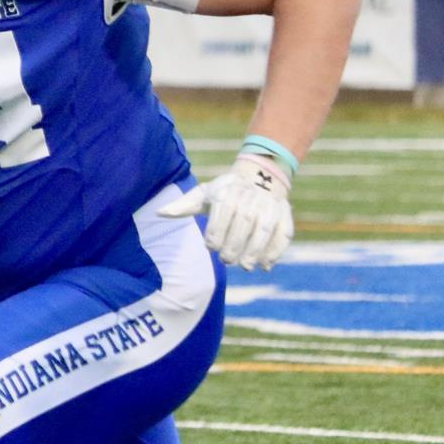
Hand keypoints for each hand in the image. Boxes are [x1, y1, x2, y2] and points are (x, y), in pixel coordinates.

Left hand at [158, 153, 293, 269]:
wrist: (261, 177)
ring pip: (264, 230)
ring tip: (246, 266)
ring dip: (255, 251)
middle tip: (227, 260)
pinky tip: (265, 266)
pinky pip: (283, 233)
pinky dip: (275, 251)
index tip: (211, 246)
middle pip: (244, 224)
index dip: (215, 235)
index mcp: (228, 192)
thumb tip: (159, 213)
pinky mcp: (285, 214)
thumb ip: (183, 205)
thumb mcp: (204, 194)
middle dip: (234, 246)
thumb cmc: (226, 191)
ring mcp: (270, 206)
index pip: (222, 215)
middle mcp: (250, 197)